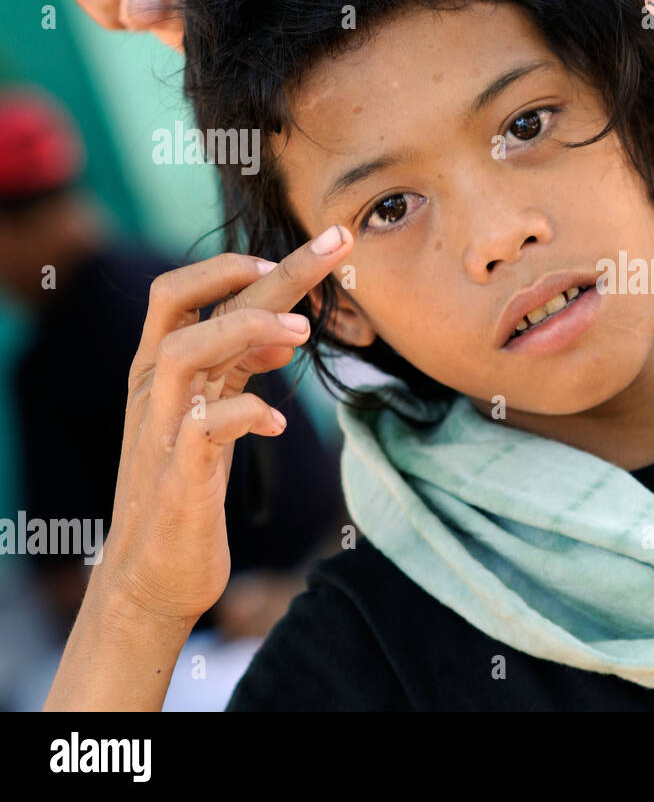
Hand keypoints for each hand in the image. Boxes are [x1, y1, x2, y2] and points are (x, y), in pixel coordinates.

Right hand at [100, 225, 353, 625]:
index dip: (238, 263)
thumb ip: (236, 368)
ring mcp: (160, 432)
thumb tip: (279, 330)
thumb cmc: (189, 485)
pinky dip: (244, 414)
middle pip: (189, 304)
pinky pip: (201, 431)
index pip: (183, 291)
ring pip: (181, 353)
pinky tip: (278, 422)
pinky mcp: (177, 478)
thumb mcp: (214, 413)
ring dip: (245, 330)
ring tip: (302, 334)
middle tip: (334, 245)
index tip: (306, 253)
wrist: (155, 573)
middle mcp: (153, 390)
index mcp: (162, 370)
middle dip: (267, 269)